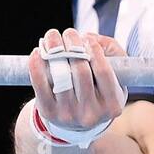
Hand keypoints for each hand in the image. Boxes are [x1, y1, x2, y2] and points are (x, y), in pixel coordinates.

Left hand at [27, 28, 127, 143]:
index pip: (103, 71)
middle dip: (73, 44)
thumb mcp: (116, 73)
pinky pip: (40, 84)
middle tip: (69, 33)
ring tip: (53, 36)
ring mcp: (68, 114)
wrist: (77, 120)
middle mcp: (91, 113)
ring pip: (59, 75)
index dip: (94, 50)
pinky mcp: (49, 111)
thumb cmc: (99, 88)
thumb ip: (111, 50)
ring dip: (53, 49)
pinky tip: (38, 52)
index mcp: (112, 104)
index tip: (88, 39)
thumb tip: (86, 38)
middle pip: (80, 71)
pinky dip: (36, 65)